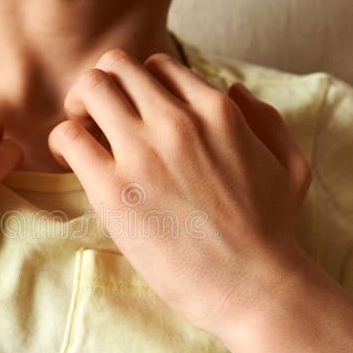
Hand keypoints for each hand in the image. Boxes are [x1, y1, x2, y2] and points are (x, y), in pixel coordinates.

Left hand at [48, 49, 312, 337]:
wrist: (253, 286)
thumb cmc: (273, 232)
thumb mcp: (290, 165)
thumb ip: (267, 119)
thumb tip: (236, 89)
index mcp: (217, 110)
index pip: (158, 66)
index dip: (141, 86)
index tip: (135, 114)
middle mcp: (178, 120)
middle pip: (118, 66)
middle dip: (104, 85)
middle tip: (99, 118)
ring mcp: (143, 152)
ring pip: (91, 87)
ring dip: (80, 105)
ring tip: (84, 135)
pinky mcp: (113, 189)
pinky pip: (69, 136)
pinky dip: (63, 142)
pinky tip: (72, 162)